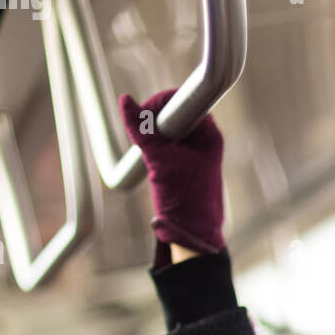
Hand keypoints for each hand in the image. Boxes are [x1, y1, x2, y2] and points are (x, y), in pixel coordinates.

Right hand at [119, 88, 225, 255]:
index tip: (145, 116)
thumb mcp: (159, 160)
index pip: (181, 100)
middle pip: (173, 111)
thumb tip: (125, 101)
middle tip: (143, 137)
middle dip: (153, 120)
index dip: (159, 103)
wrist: (193, 233)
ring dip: (152, 135)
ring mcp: (195, 151)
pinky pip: (165, 143)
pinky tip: (151, 163)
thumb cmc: (185, 199)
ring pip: (166, 128)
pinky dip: (154, 147)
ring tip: (148, 154)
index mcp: (208, 134)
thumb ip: (142, 130)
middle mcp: (204, 139)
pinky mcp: (184, 162)